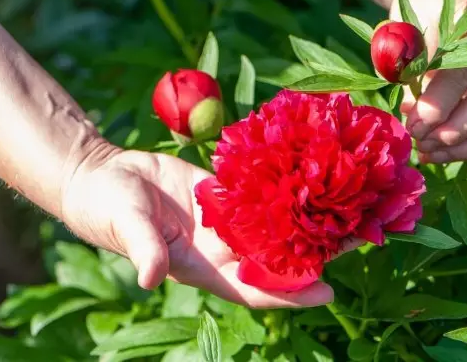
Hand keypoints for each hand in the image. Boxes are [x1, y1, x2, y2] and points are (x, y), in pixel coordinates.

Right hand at [61, 144, 335, 308]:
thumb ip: (144, 249)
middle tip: (360, 240)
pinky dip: (289, 188)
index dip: (289, 293)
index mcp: (205, 266)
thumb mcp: (125, 225)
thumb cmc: (109, 208)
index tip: (327, 292)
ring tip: (352, 207)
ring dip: (312, 220)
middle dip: (318, 253)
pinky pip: (265, 193)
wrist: (106, 178)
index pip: (254, 288)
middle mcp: (226, 248)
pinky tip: (315, 173)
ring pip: (279, 225)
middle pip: (279, 257)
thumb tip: (150, 279)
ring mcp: (231, 220)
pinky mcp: (230, 193)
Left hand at [394, 0, 466, 163]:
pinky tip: (433, 154)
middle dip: (452, 132)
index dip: (439, 105)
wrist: (436, 8)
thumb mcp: (414, 35)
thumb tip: (415, 116)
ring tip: (425, 151)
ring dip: (461, 148)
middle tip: (418, 139)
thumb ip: (415, 70)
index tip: (413, 124)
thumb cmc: (421, 18)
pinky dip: (464, 150)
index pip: (466, 75)